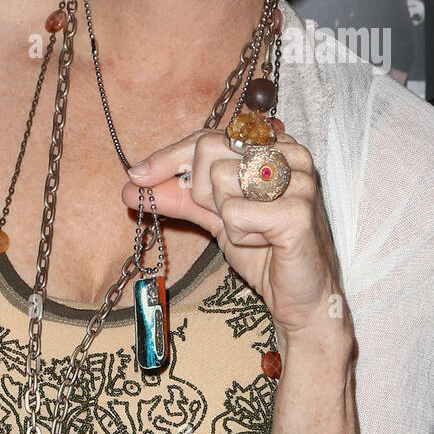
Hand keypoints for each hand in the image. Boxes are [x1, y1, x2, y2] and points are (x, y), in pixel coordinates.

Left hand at [124, 124, 345, 340]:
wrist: (301, 297)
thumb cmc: (265, 251)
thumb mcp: (217, 216)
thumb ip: (181, 195)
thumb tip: (132, 185)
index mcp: (274, 146)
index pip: (208, 136)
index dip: (169, 156)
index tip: (137, 176)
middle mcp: (290, 154)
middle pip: (208, 149)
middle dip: (200, 191)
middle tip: (224, 217)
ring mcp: (298, 180)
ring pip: (219, 179)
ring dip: (225, 218)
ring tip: (253, 232)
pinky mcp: (298, 211)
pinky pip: (234, 213)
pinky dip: (239, 236)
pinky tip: (264, 243)